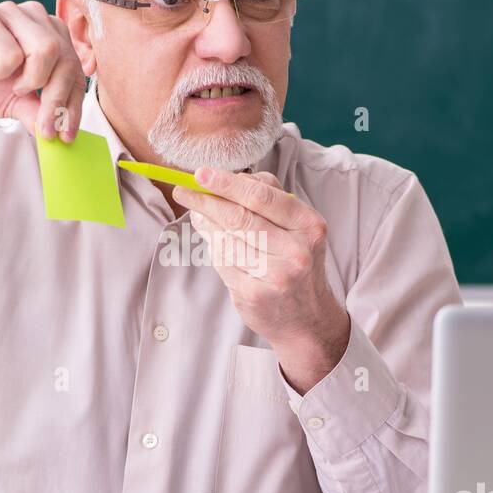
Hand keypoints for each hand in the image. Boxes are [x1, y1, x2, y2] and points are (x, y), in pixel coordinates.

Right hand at [0, 2, 84, 140]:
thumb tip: (64, 132)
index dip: (74, 105)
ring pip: (46, 50)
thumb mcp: (15, 104)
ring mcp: (11, 13)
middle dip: (56, 101)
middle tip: (44, 128)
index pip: (75, 69)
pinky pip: (11, 53)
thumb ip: (40, 112)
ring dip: (31, 80)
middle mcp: (35, 17)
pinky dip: (0, 70)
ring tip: (12, 85)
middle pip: (65, 59)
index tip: (66, 135)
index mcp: (49, 33)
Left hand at [172, 168, 350, 392]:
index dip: (227, 183)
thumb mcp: (298, 228)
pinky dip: (213, 248)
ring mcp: (275, 276)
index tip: (202, 174)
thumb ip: (268, 201)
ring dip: (206, 224)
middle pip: (239, 217)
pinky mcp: (254, 295)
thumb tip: (221, 182)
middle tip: (183, 191)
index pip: (262, 196)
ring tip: (197, 215)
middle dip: (206, 201)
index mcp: (309, 225)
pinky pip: (222, 262)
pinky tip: (212, 241)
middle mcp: (296, 251)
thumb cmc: (296, 262)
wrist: (308, 318)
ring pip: (226, 240)